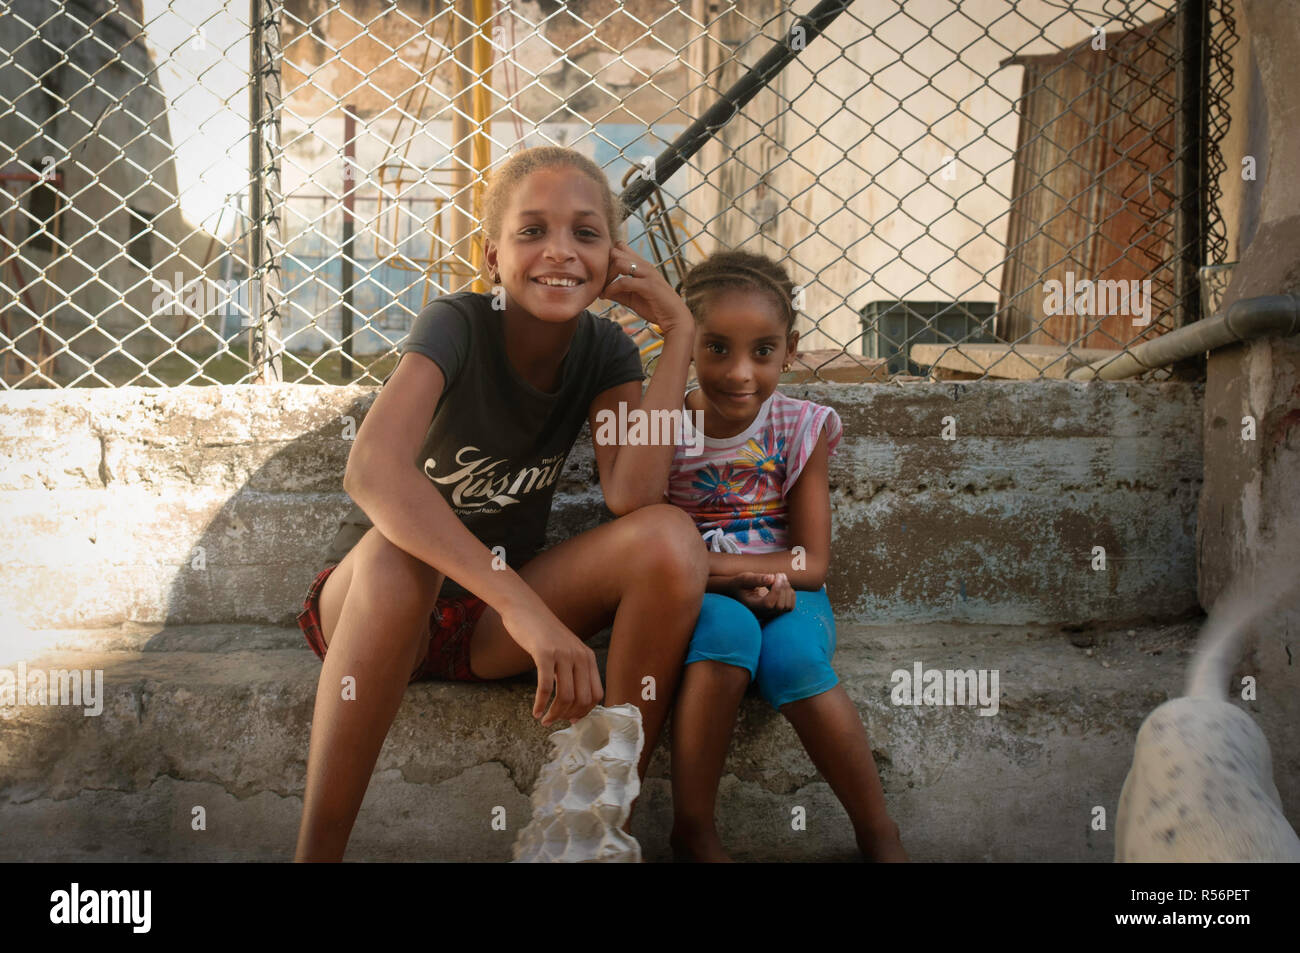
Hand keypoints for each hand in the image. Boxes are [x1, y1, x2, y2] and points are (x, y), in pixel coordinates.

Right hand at [499, 600, 602, 725]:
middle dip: (568, 716)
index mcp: (588, 657)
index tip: (571, 720)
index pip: (596, 694)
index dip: (585, 711)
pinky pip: (546, 687)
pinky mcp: (544, 653)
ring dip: (554, 714)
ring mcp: (563, 654)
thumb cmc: (543, 634)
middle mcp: (579, 656)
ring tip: (544, 719)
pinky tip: (535, 711)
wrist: (525, 609)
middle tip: (554, 721)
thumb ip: (572, 672)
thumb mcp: (566, 651)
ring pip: (565, 696)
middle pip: (582, 698)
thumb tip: (573, 705)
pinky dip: (541, 704)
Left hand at [600, 240, 693, 338]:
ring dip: (607, 276)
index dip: (607, 259)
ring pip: (619, 262)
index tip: (602, 276)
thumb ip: (618, 292)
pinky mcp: (648, 286)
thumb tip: (602, 291)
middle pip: (616, 251)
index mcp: (642, 265)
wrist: (675, 318)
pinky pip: (624, 281)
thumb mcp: (632, 298)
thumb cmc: (655, 307)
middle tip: (600, 282)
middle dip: (605, 265)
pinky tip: (606, 296)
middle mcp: (644, 265)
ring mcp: (647, 274)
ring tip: (604, 290)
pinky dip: (611, 288)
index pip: (620, 247)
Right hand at [718, 572, 796, 616]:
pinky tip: (783, 585)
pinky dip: (791, 594)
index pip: (769, 603)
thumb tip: (772, 578)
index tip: (776, 575)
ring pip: (788, 607)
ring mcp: (771, 614)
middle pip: (780, 606)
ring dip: (788, 590)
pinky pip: (790, 606)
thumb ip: (756, 579)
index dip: (776, 590)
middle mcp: (762, 613)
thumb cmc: (740, 584)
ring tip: (781, 578)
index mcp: (752, 606)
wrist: (739, 591)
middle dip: (783, 588)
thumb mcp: (744, 578)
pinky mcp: (777, 611)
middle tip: (779, 574)